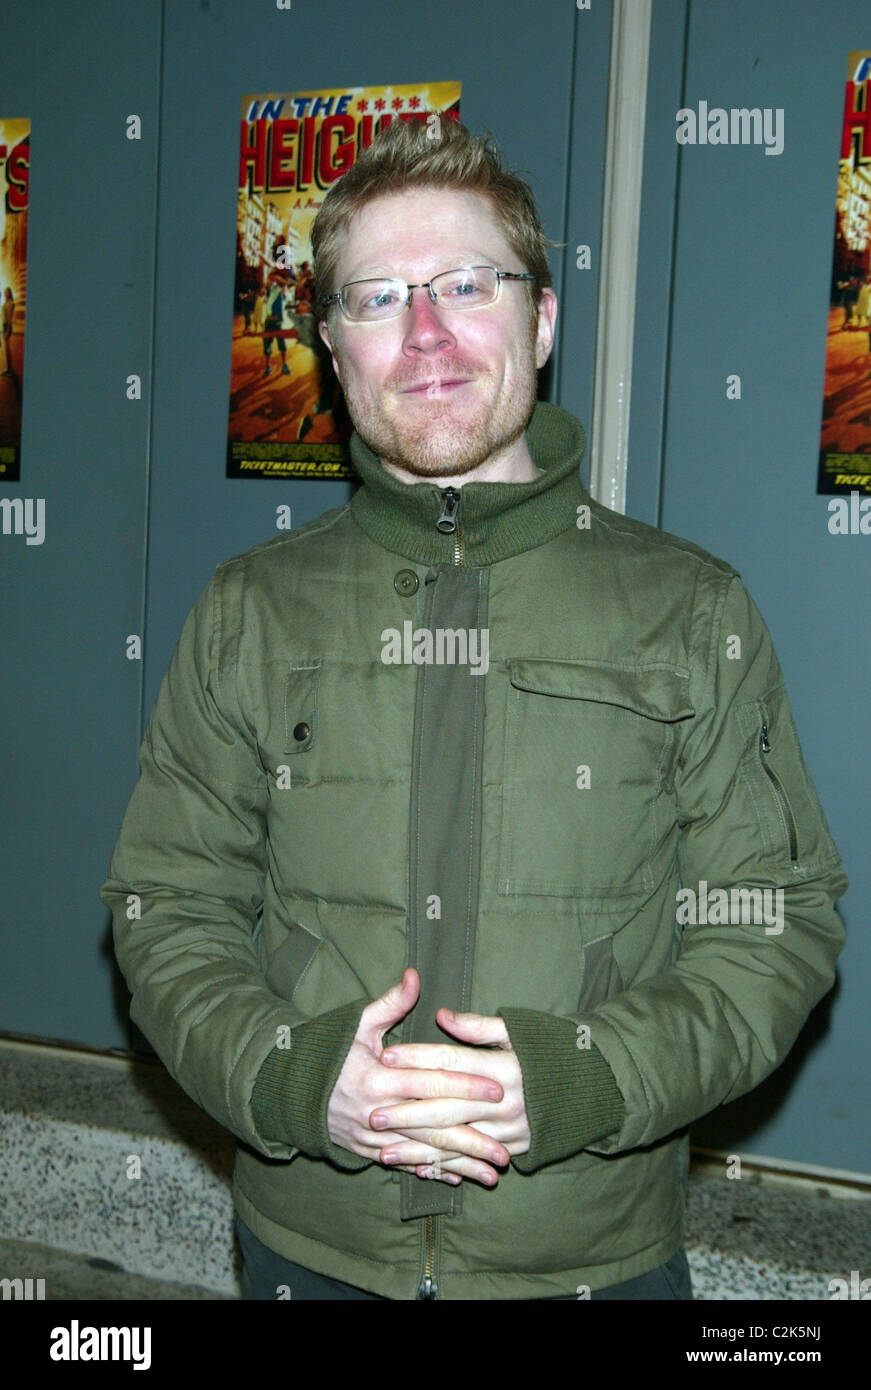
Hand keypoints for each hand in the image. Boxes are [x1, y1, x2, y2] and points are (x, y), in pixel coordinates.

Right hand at [326, 969, 510, 1185]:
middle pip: (433, 1126)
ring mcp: (372, 1137)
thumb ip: (391, 1003)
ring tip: (492, 1175)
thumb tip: (415, 975)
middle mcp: (377, 1112)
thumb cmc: (327, 1050)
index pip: (430, 1082)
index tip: (497, 1090)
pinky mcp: (367, 1151)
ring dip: (459, 1165)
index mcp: (377, 1076)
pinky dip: (431, 1173)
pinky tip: (457, 1180)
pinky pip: (404, 1165)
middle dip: (472, 1140)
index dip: (465, 1086)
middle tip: (506, 1150)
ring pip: (422, 1153)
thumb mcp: (357, 1023)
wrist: (287, 1089)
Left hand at [372, 1008, 531, 1188]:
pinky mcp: (515, 1148)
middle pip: (447, 1107)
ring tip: (384, 1152)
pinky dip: (446, 1166)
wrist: (592, 1086)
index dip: (417, 1057)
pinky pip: (474, 1159)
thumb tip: (441, 1015)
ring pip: (456, 1141)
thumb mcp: (518, 1030)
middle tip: (373, 1115)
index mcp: (503, 1067)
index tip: (386, 1055)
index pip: (451, 1062)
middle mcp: (505, 1102)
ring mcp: (510, 1129)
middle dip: (407, 1113)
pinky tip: (418, 1170)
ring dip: (418, 1149)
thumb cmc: (549, 1050)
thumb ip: (478, 1026)